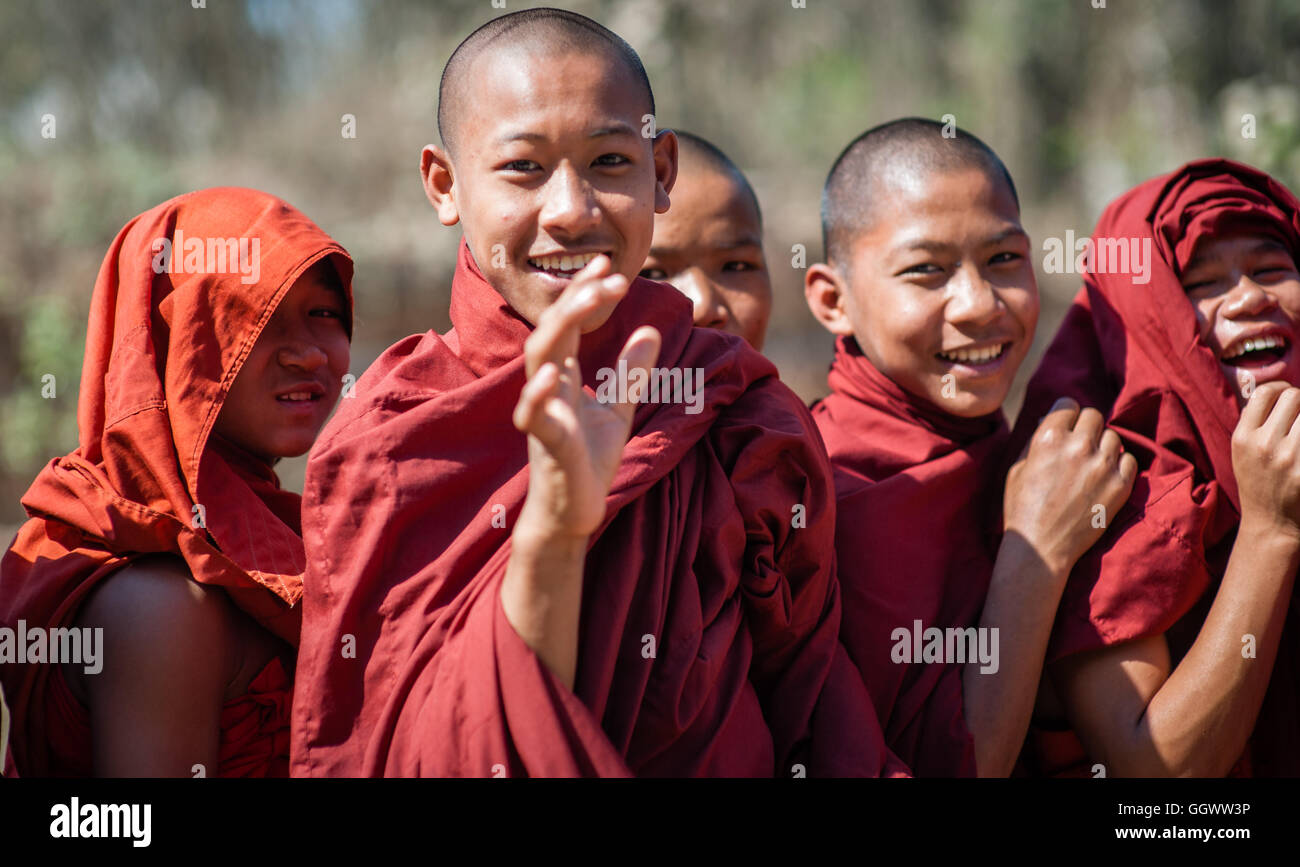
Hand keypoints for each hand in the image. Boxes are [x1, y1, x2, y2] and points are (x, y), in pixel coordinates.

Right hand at [512, 254, 661, 541]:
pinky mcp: (545, 443)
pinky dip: (540, 393)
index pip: (571, 323)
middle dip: (576, 298)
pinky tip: (557, 371)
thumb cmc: (589, 460)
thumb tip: (651, 331)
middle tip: (606, 272)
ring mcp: (542, 413)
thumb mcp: (618, 408)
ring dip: (561, 327)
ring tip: (587, 300)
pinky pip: (534, 414)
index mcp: (564, 376)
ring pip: (539, 359)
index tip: (608, 264)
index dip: (585, 293)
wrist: (576, 511)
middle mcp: (548, 387)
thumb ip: (631, 372)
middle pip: (553, 330)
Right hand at [1004, 397, 1137, 576]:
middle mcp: (1079, 446)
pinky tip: (1104, 476)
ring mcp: (1103, 465)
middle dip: (1085, 427)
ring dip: (1103, 446)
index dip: (1065, 415)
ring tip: (1091, 464)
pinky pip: (1130, 459)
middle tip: (1078, 446)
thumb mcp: (1018, 467)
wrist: (1042, 547)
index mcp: (1049, 437)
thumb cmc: (1023, 507)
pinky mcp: (1121, 485)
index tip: (1065, 426)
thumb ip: (1036, 439)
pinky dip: (1119, 464)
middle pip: (1094, 416)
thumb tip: (1050, 419)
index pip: (1068, 404)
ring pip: (1113, 436)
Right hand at [1232, 382, 1299, 540]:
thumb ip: (1253, 422)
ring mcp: (1289, 458)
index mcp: (1243, 437)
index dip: (1281, 388)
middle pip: (1294, 397)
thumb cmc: (1257, 483)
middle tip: (1299, 415)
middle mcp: (1264, 445)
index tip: (1286, 396)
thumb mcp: (1241, 452)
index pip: (1265, 393)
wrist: (1271, 522)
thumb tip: (1273, 393)